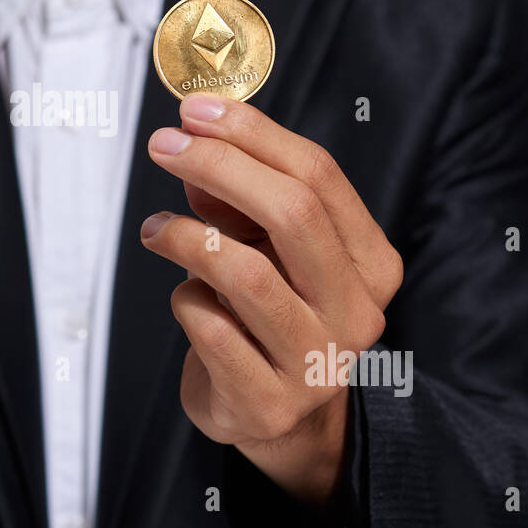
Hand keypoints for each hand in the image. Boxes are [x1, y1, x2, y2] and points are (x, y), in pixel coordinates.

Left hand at [139, 93, 401, 504]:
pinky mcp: (268, 401)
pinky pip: (210, 327)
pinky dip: (184, 298)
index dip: (253, 134)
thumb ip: (238, 199)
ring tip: (155, 228)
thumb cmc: (269, 316)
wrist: (274, 417)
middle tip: (165, 146)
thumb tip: (195, 142)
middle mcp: (357, 312)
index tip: (195, 110)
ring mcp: (317, 361)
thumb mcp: (265, 250)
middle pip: (293, 213)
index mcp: (372, 263)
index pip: (319, 177)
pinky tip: (183, 296)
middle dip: (220, 166)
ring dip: (186, 235)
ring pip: (246, 272)